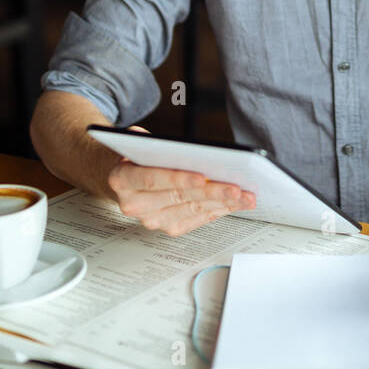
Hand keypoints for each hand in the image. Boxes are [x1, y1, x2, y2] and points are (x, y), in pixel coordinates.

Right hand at [107, 126, 255, 235]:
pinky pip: (198, 220)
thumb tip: (166, 142)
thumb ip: (147, 141)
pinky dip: (219, 210)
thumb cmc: (136, 159)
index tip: (202, 177)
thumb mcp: (136, 143)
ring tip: (245, 196)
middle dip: (211, 192)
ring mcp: (152, 219)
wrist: (125, 182)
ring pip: (193, 210)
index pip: (151, 179)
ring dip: (222, 203)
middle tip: (236, 188)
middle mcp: (135, 204)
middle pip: (178, 197)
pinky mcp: (169, 227)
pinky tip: (235, 203)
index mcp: (122, 179)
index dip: (178, 179)